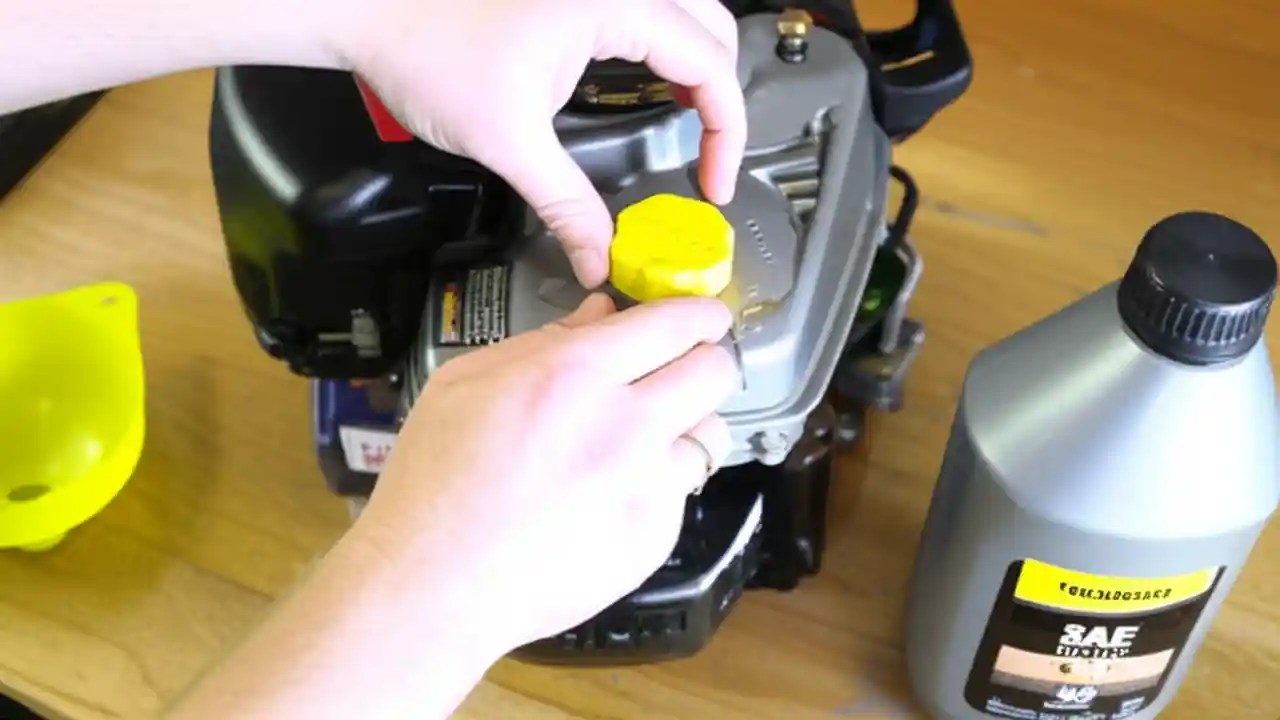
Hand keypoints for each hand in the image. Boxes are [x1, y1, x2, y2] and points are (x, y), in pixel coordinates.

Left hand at [338, 0, 747, 286]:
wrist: (368, 9)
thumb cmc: (423, 47)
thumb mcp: (509, 142)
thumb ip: (567, 205)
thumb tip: (599, 255)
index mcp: (613, 5)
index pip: (710, 67)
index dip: (725, 134)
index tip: (713, 182)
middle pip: (712, 33)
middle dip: (720, 101)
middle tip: (708, 159)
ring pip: (685, 18)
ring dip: (697, 72)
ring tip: (691, 128)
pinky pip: (647, 15)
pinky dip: (663, 53)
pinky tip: (650, 88)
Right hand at [353, 294, 737, 651]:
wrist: (436, 583)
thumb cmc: (437, 484)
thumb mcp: (466, 382)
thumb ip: (545, 340)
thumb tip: (600, 316)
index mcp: (574, 375)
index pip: (673, 324)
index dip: (698, 315)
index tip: (702, 319)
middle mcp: (623, 426)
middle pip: (715, 373)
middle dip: (705, 363)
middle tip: (682, 371)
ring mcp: (645, 486)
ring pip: (709, 435)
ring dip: (686, 428)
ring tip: (643, 441)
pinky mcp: (653, 538)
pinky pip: (680, 494)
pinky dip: (658, 486)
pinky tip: (610, 496)